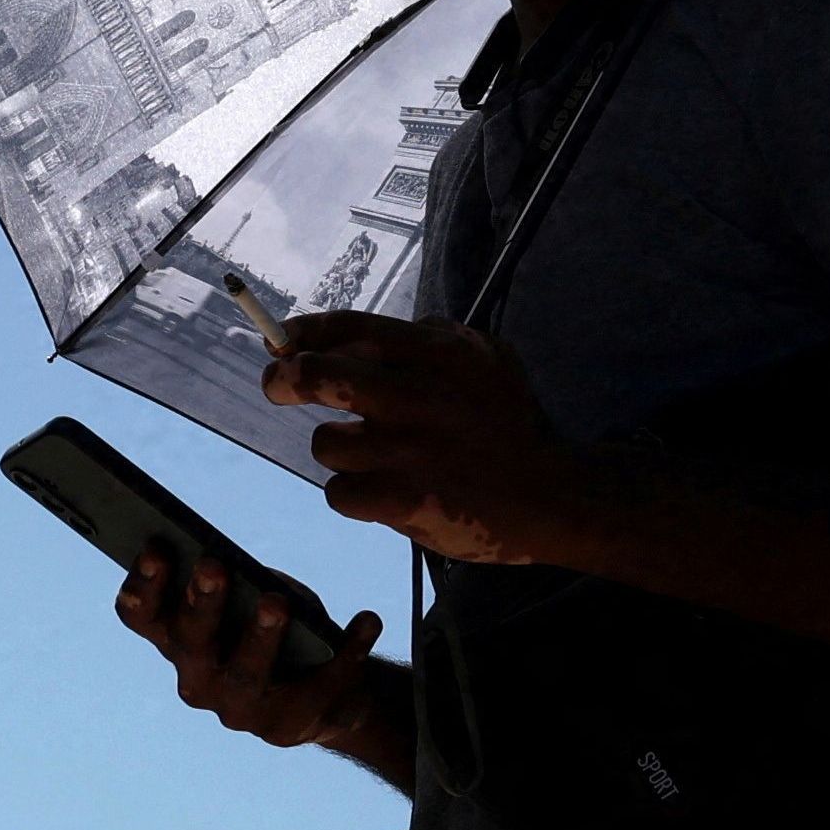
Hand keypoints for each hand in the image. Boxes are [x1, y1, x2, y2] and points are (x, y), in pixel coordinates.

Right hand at [115, 550, 392, 752]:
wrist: (328, 691)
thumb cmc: (282, 628)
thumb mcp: (257, 595)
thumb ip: (242, 581)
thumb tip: (232, 559)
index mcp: (178, 641)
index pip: (142, 617)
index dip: (144, 585)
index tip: (157, 547)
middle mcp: (198, 680)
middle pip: (190, 643)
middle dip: (201, 604)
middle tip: (212, 565)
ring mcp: (239, 709)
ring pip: (245, 675)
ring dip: (260, 637)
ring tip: (276, 601)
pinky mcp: (287, 726)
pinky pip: (320, 685)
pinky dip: (347, 651)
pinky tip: (367, 620)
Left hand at [269, 313, 606, 569]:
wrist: (552, 496)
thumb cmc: (512, 425)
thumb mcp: (489, 359)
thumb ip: (436, 337)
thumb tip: (375, 332)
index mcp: (435, 354)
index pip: (349, 329)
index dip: (303, 332)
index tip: (283, 342)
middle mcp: (416, 395)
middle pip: (316, 376)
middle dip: (282, 379)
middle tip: (277, 387)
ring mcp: (406, 451)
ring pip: (327, 444)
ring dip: (342, 452)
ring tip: (379, 459)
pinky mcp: (401, 500)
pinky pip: (340, 492)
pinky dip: (355, 496)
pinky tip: (386, 495)